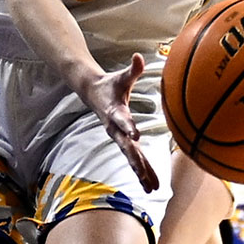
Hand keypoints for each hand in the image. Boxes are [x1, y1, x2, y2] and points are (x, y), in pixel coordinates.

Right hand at [77, 53, 158, 192]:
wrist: (92, 93)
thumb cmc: (110, 84)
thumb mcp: (121, 76)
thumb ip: (132, 69)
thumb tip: (139, 55)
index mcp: (115, 112)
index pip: (122, 120)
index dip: (128, 126)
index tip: (136, 135)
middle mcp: (115, 128)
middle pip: (126, 146)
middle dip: (135, 160)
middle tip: (144, 174)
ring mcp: (119, 137)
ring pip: (130, 158)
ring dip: (141, 173)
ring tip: (151, 188)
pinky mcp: (124, 142)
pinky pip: (134, 159)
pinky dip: (142, 172)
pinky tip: (151, 185)